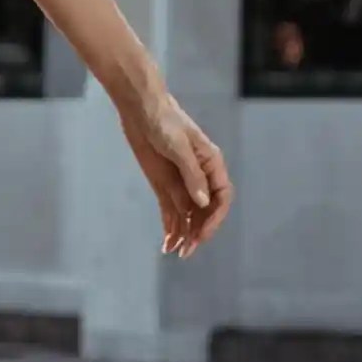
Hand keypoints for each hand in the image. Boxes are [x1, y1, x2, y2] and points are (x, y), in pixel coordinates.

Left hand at [118, 93, 233, 258]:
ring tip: (176, 252)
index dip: (214, 218)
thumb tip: (203, 202)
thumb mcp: (178, 147)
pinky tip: (168, 242)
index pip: (221, 197)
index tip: (201, 234)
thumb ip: (191, 175)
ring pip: (188, 214)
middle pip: (205, 210)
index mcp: (211, 163)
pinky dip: (170, 226)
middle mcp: (199, 176)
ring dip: (184, 233)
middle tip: (187, 251)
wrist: (140, 108)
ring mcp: (181, 181)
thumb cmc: (163, 121)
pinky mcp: (163, 184)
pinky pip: (170, 210)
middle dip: (198, 231)